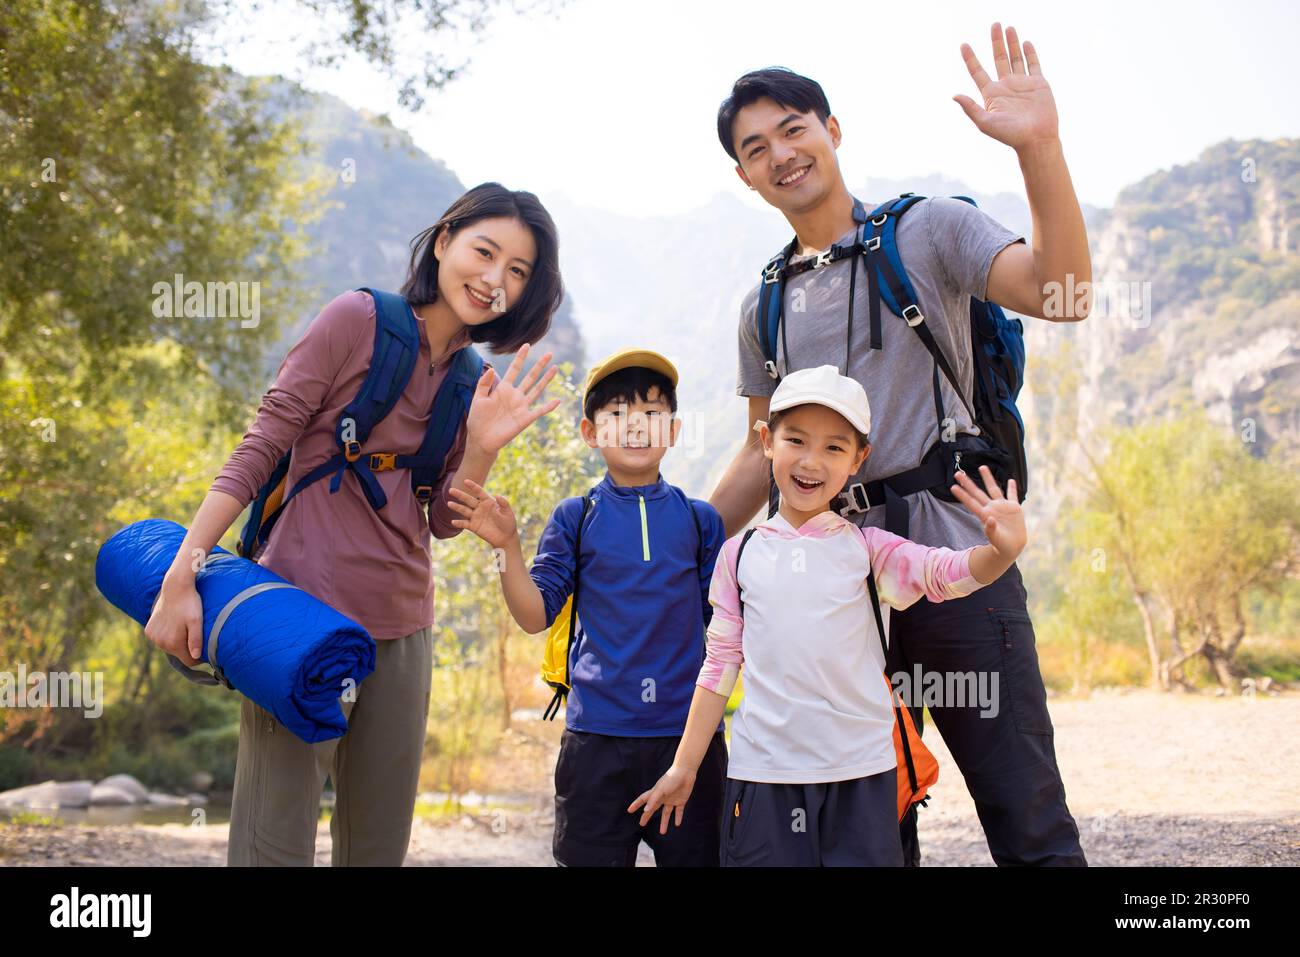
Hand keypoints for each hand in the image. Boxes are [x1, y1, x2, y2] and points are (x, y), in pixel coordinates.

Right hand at [144, 572, 203, 666]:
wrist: (175, 587)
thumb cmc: (189, 603)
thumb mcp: (197, 621)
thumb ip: (196, 639)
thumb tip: (195, 657)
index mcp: (173, 643)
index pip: (188, 661)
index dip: (198, 658)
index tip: (206, 650)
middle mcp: (160, 642)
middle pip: (178, 654)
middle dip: (187, 648)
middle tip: (194, 633)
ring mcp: (153, 636)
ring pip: (169, 647)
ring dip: (177, 641)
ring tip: (184, 627)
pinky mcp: (149, 630)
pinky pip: (161, 638)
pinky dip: (167, 635)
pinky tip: (173, 624)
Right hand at [446, 478, 517, 548]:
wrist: (506, 537)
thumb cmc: (508, 523)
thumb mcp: (508, 512)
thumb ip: (503, 503)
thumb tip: (498, 495)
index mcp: (488, 502)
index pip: (479, 492)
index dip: (473, 486)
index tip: (466, 481)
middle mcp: (480, 508)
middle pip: (468, 500)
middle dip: (460, 495)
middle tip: (451, 490)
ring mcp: (476, 517)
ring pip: (464, 510)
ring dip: (457, 507)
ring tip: (449, 503)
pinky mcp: (474, 526)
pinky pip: (464, 524)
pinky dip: (459, 523)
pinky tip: (453, 522)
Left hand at [465, 343, 560, 454]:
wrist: (481, 439)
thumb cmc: (477, 419)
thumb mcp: (478, 398)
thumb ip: (484, 383)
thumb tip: (492, 368)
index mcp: (503, 388)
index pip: (514, 369)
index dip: (520, 358)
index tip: (527, 345)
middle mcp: (515, 395)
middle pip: (530, 377)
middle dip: (539, 365)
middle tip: (549, 354)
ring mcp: (521, 407)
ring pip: (537, 390)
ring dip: (546, 380)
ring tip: (555, 368)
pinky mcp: (525, 419)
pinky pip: (539, 411)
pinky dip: (549, 407)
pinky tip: (558, 400)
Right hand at [627, 765, 696, 834]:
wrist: (685, 773)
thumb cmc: (671, 779)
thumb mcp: (660, 790)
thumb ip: (653, 800)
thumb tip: (646, 810)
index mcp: (655, 793)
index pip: (643, 800)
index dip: (636, 805)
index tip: (629, 810)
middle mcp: (662, 798)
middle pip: (653, 809)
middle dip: (647, 816)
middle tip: (642, 824)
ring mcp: (671, 800)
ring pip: (666, 813)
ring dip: (664, 822)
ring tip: (662, 832)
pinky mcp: (681, 801)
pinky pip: (679, 811)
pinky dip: (678, 817)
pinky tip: (677, 824)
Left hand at [950, 464, 1026, 560]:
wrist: (1012, 547)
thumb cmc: (1001, 546)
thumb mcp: (996, 539)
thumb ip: (991, 530)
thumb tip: (989, 519)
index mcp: (985, 515)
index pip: (971, 502)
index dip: (962, 495)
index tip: (952, 487)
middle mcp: (992, 508)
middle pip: (978, 493)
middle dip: (968, 483)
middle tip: (957, 473)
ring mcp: (1002, 507)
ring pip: (994, 489)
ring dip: (988, 478)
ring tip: (982, 467)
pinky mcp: (1014, 508)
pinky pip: (1013, 495)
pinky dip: (1012, 488)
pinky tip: (1011, 480)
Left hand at [954, 23, 1058, 150]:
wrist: (1036, 139)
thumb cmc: (1010, 135)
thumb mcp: (985, 122)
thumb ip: (970, 108)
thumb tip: (953, 95)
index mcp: (991, 94)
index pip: (978, 72)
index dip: (970, 58)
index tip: (963, 44)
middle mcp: (1005, 86)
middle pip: (998, 58)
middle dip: (996, 42)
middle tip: (994, 24)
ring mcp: (1022, 84)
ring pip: (1015, 58)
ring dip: (1012, 43)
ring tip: (1008, 27)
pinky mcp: (1038, 83)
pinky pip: (1033, 64)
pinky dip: (1030, 53)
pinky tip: (1026, 42)